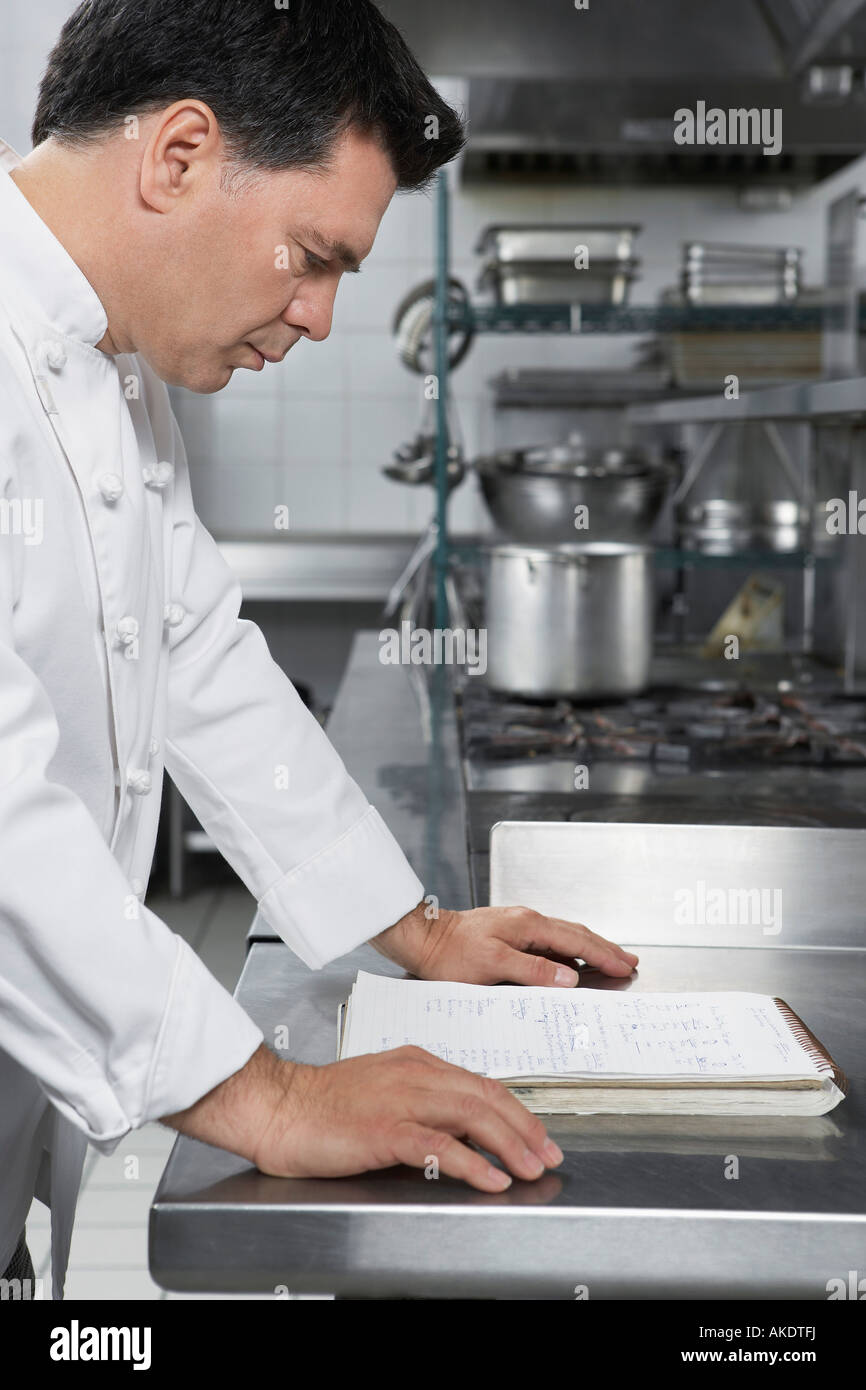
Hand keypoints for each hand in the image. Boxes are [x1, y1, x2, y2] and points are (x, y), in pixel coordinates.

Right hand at [253, 1045, 562, 1191]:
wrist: (275, 1106)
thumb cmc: (320, 1105)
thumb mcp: (380, 1090)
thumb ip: (419, 1102)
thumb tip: (460, 1131)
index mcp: (416, 1063)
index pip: (480, 1083)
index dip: (515, 1110)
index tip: (538, 1135)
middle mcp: (415, 1074)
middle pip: (487, 1096)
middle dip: (525, 1127)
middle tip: (549, 1155)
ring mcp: (401, 1099)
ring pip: (473, 1114)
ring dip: (510, 1144)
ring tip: (532, 1169)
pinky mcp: (384, 1129)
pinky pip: (440, 1144)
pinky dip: (473, 1162)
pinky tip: (491, 1178)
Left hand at [372, 902, 638, 987]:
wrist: (423, 938)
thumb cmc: (450, 953)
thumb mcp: (492, 965)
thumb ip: (533, 970)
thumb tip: (569, 976)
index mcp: (528, 926)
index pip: (576, 941)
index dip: (603, 954)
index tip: (625, 964)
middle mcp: (527, 921)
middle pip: (576, 934)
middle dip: (604, 948)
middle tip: (628, 960)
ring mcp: (518, 926)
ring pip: (564, 936)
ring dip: (588, 948)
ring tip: (607, 960)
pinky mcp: (509, 934)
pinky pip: (549, 942)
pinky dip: (568, 951)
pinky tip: (569, 963)